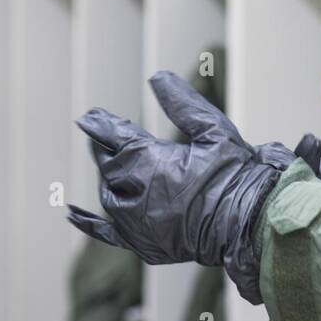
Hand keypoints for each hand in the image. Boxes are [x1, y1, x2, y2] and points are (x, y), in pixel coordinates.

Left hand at [67, 70, 320, 303]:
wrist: (249, 223)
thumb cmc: (235, 173)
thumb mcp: (212, 130)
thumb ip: (181, 103)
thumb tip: (156, 76)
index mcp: (151, 163)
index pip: (116, 137)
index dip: (103, 125)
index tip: (89, 116)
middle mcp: (136, 195)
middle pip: (110, 166)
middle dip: (108, 149)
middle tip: (109, 136)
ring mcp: (137, 224)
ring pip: (109, 194)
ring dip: (110, 177)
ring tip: (114, 165)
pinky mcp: (143, 244)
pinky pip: (106, 234)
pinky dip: (88, 222)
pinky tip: (71, 213)